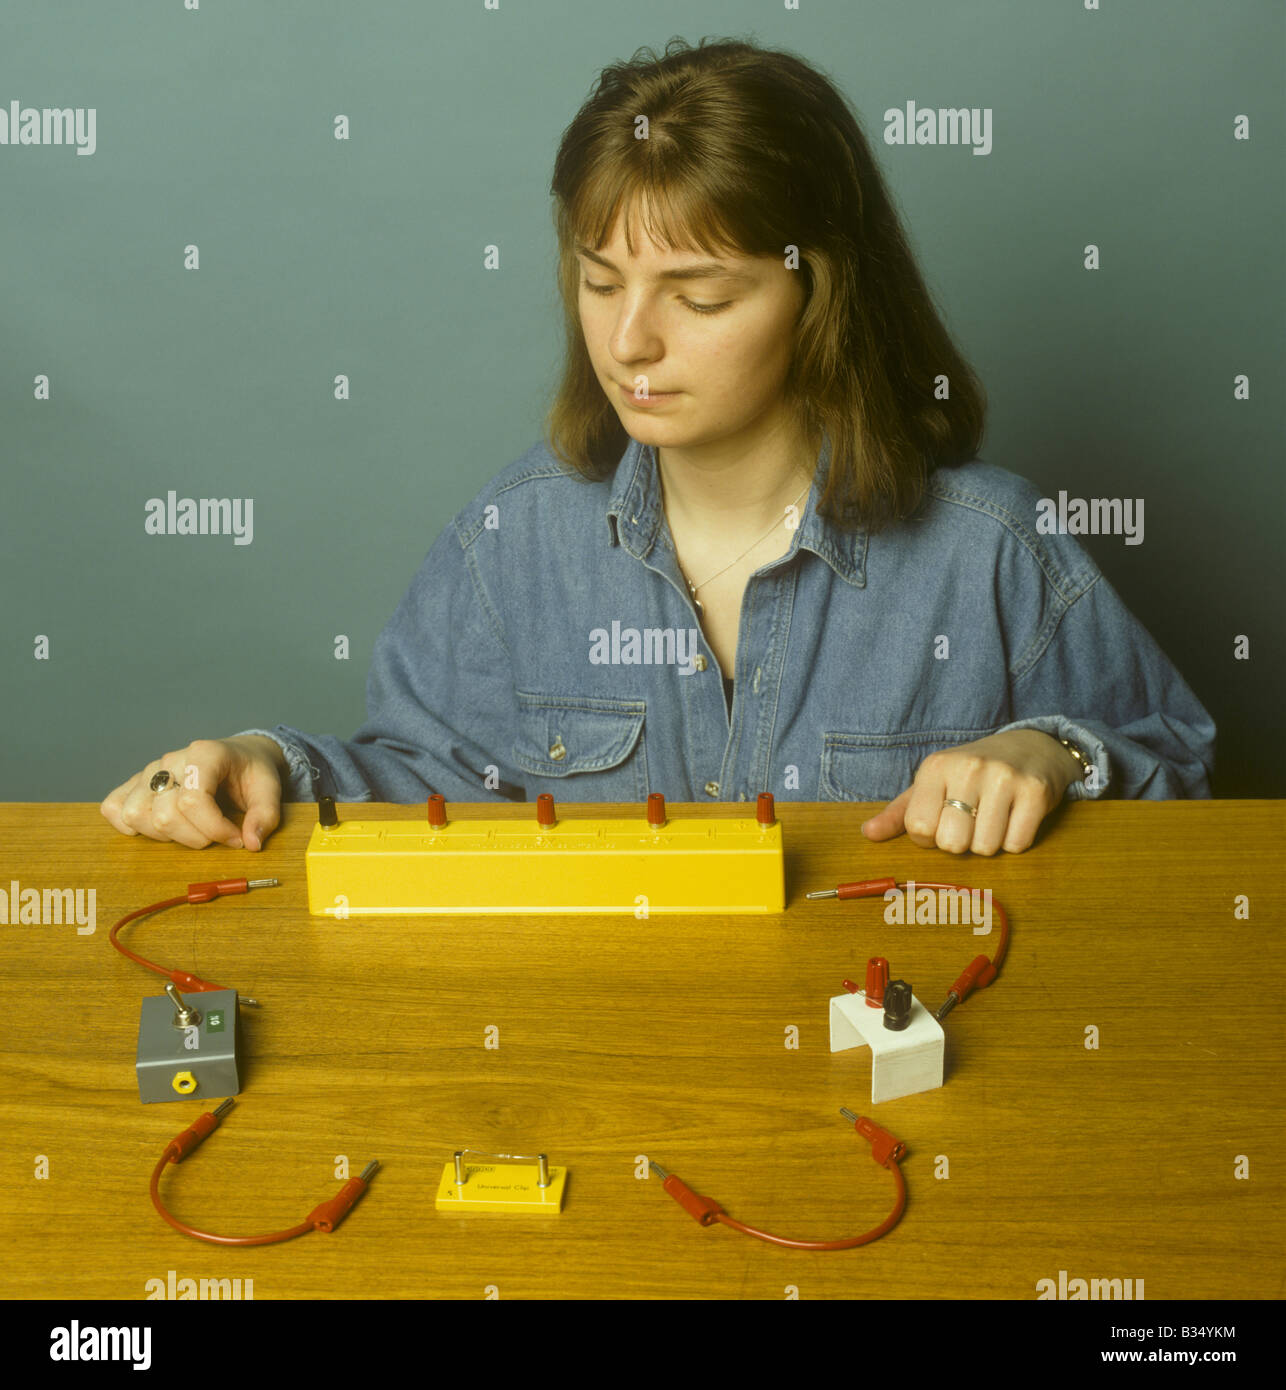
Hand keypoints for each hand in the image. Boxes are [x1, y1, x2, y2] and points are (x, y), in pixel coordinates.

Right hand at [99, 736, 285, 850]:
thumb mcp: (269, 788)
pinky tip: (155, 828)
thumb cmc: (250, 772)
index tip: (237, 839)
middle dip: (195, 838)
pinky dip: (128, 825)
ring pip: (135, 815)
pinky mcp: (136, 784)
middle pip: (163, 815)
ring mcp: (150, 771)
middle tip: (218, 836)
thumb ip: (265, 815)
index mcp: (205, 754)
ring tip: (191, 830)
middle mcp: (171, 760)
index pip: (193, 801)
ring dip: (164, 835)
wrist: (238, 757)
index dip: (215, 830)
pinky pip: (113, 807)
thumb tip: (251, 843)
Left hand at [860, 729, 1079, 854]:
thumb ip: (900, 812)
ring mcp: (1004, 778)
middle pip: (951, 842)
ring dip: (988, 843)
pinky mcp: (1035, 792)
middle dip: (960, 842)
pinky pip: (1016, 845)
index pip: (919, 828)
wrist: (1030, 747)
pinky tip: (1014, 818)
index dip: (930, 837)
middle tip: (970, 820)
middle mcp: (968, 768)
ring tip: (993, 817)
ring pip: (985, 848)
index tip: (942, 821)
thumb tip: (867, 834)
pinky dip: (1014, 841)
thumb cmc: (972, 773)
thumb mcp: (933, 784)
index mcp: (935, 766)